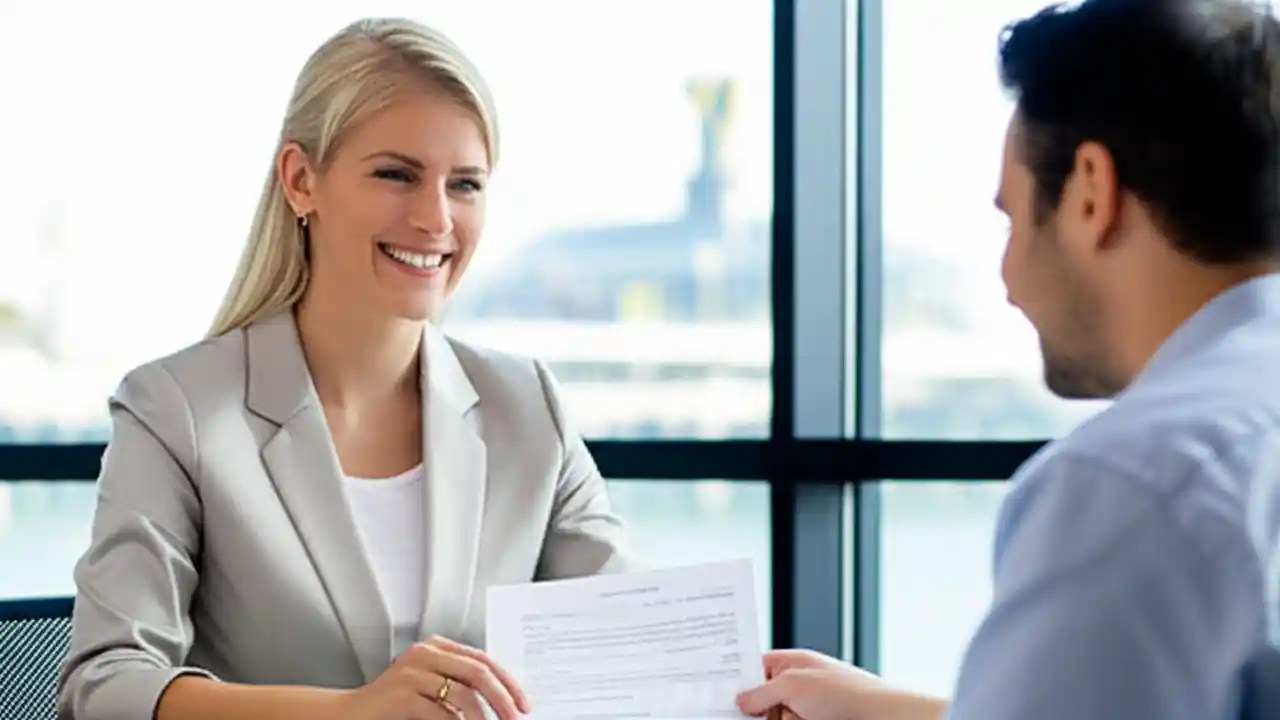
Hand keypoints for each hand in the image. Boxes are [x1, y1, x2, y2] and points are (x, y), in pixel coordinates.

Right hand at [334, 635, 530, 719]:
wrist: (350, 713)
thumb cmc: (394, 704)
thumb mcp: (432, 688)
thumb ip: (460, 686)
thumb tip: (502, 701)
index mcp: (437, 647)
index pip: (484, 659)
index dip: (508, 681)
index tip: (523, 702)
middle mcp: (425, 654)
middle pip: (478, 672)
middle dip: (503, 698)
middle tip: (516, 718)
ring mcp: (411, 672)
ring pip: (462, 693)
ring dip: (482, 717)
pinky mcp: (400, 695)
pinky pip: (440, 712)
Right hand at [735, 649, 909, 719]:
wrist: (879, 717)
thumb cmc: (845, 692)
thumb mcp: (793, 685)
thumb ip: (761, 691)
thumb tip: (740, 699)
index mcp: (793, 663)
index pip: (756, 665)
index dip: (737, 675)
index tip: (717, 687)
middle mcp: (798, 685)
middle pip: (760, 697)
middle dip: (751, 706)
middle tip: (735, 711)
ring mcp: (805, 708)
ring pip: (771, 716)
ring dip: (768, 718)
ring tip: (788, 716)